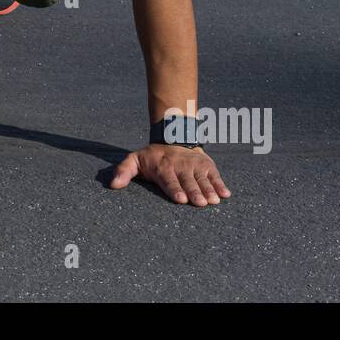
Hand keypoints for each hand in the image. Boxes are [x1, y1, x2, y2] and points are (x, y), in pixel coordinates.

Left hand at [110, 145, 229, 206]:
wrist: (173, 137)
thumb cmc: (152, 157)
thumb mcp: (135, 160)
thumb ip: (124, 171)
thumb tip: (113, 185)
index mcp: (162, 167)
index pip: (169, 180)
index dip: (175, 189)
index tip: (180, 199)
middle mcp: (180, 166)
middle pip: (188, 181)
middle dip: (194, 192)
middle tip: (201, 203)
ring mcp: (194, 165)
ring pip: (202, 179)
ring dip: (209, 190)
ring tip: (214, 200)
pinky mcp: (206, 164)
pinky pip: (214, 175)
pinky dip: (220, 184)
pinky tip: (225, 194)